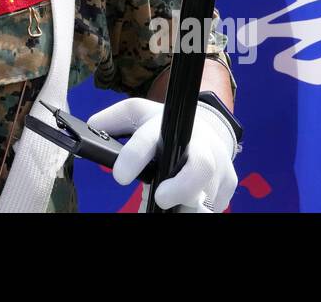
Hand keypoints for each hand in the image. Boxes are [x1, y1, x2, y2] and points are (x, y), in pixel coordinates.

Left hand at [88, 97, 238, 212]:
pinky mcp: (229, 181)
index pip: (150, 139)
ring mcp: (218, 163)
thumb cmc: (165, 124)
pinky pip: (217, 202)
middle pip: (200, 166)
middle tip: (160, 199)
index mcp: (168, 125)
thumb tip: (91, 128)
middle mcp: (198, 143)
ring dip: (189, 202)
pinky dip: (200, 208)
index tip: (120, 176)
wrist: (206, 126)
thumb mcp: (137, 113)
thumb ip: (113, 121)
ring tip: (171, 208)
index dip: (134, 157)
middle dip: (182, 186)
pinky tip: (185, 207)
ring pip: (210, 190)